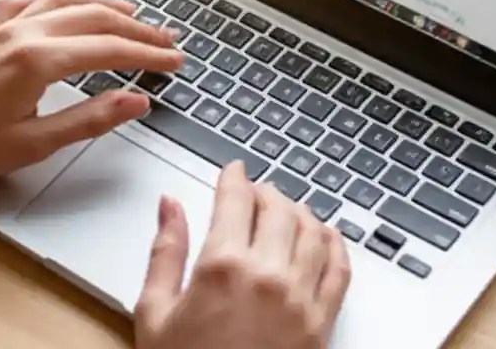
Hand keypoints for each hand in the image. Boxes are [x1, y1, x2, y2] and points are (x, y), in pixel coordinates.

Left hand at [0, 0, 183, 186]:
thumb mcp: (35, 143)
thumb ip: (91, 118)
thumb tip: (134, 101)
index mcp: (37, 60)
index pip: (109, 50)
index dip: (148, 56)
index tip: (174, 63)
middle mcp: (22, 32)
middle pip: (96, 19)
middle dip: (137, 30)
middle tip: (167, 43)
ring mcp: (4, 25)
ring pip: (67, 0)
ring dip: (105, 6)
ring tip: (134, 16)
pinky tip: (73, 3)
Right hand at [135, 162, 351, 348]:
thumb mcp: (154, 313)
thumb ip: (164, 252)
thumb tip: (169, 206)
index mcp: (221, 266)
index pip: (235, 198)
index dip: (234, 176)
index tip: (233, 170)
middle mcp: (267, 274)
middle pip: (278, 208)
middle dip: (266, 191)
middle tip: (256, 191)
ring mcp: (300, 299)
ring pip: (313, 231)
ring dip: (300, 211)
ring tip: (287, 209)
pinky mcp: (322, 324)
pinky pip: (340, 270)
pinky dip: (335, 244)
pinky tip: (326, 237)